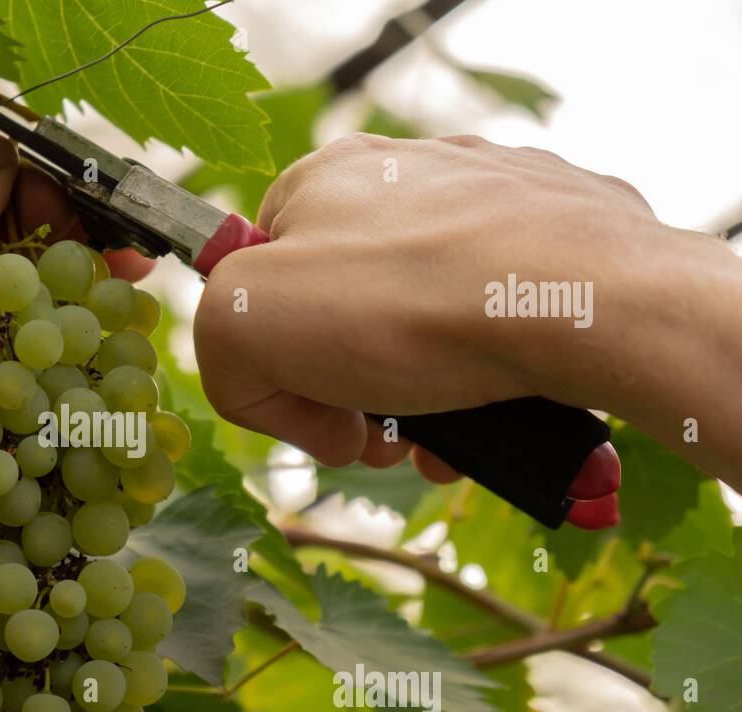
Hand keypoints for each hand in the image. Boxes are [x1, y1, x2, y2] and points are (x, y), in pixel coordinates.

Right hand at [193, 133, 741, 487]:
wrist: (583, 304)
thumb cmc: (406, 306)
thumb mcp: (240, 328)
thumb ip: (222, 361)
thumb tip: (299, 411)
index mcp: (322, 179)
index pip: (263, 279)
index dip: (271, 360)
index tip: (316, 415)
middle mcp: (408, 174)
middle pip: (347, 311)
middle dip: (351, 394)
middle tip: (380, 442)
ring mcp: (492, 198)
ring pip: (424, 323)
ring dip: (418, 401)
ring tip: (443, 442)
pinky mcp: (562, 234)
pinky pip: (499, 317)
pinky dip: (486, 377)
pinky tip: (498, 414)